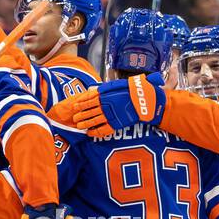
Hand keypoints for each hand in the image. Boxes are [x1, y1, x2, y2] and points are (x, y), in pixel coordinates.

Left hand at [49, 74, 164, 137]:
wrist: (143, 101)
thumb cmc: (130, 91)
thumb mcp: (115, 85)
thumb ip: (102, 89)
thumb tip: (91, 90)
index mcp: (104, 96)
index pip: (88, 101)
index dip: (80, 104)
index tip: (74, 106)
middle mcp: (105, 107)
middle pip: (88, 112)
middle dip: (80, 115)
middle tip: (74, 117)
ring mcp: (110, 116)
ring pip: (93, 122)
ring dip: (85, 124)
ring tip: (79, 126)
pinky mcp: (116, 125)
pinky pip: (102, 131)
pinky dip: (95, 133)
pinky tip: (90, 133)